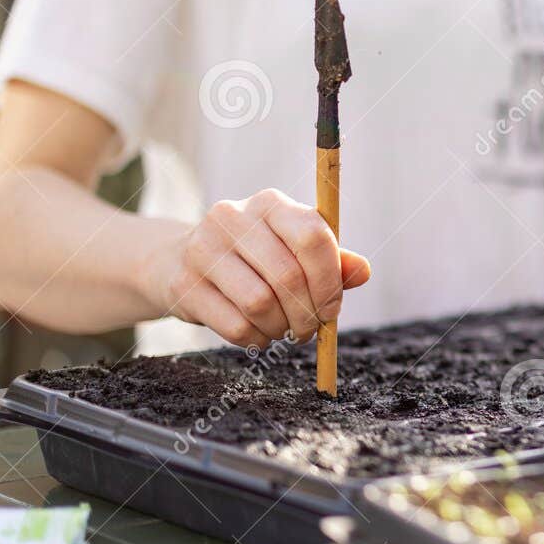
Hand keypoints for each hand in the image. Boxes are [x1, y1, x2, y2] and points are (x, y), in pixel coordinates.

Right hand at [139, 188, 371, 348]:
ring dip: (281, 328)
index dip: (329, 280)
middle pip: (287, 276)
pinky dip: (256, 339)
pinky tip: (258, 333)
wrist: (180, 260)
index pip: (312, 236)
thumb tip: (363, 271)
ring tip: (284, 329)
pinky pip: (235, 326)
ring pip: (260, 303)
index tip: (332, 308)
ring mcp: (203, 248)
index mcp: (270, 203)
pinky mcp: (184, 283)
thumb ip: (332, 259)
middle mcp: (233, 217)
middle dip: (307, 313)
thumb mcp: (295, 249)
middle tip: (309, 329)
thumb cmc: (255, 256)